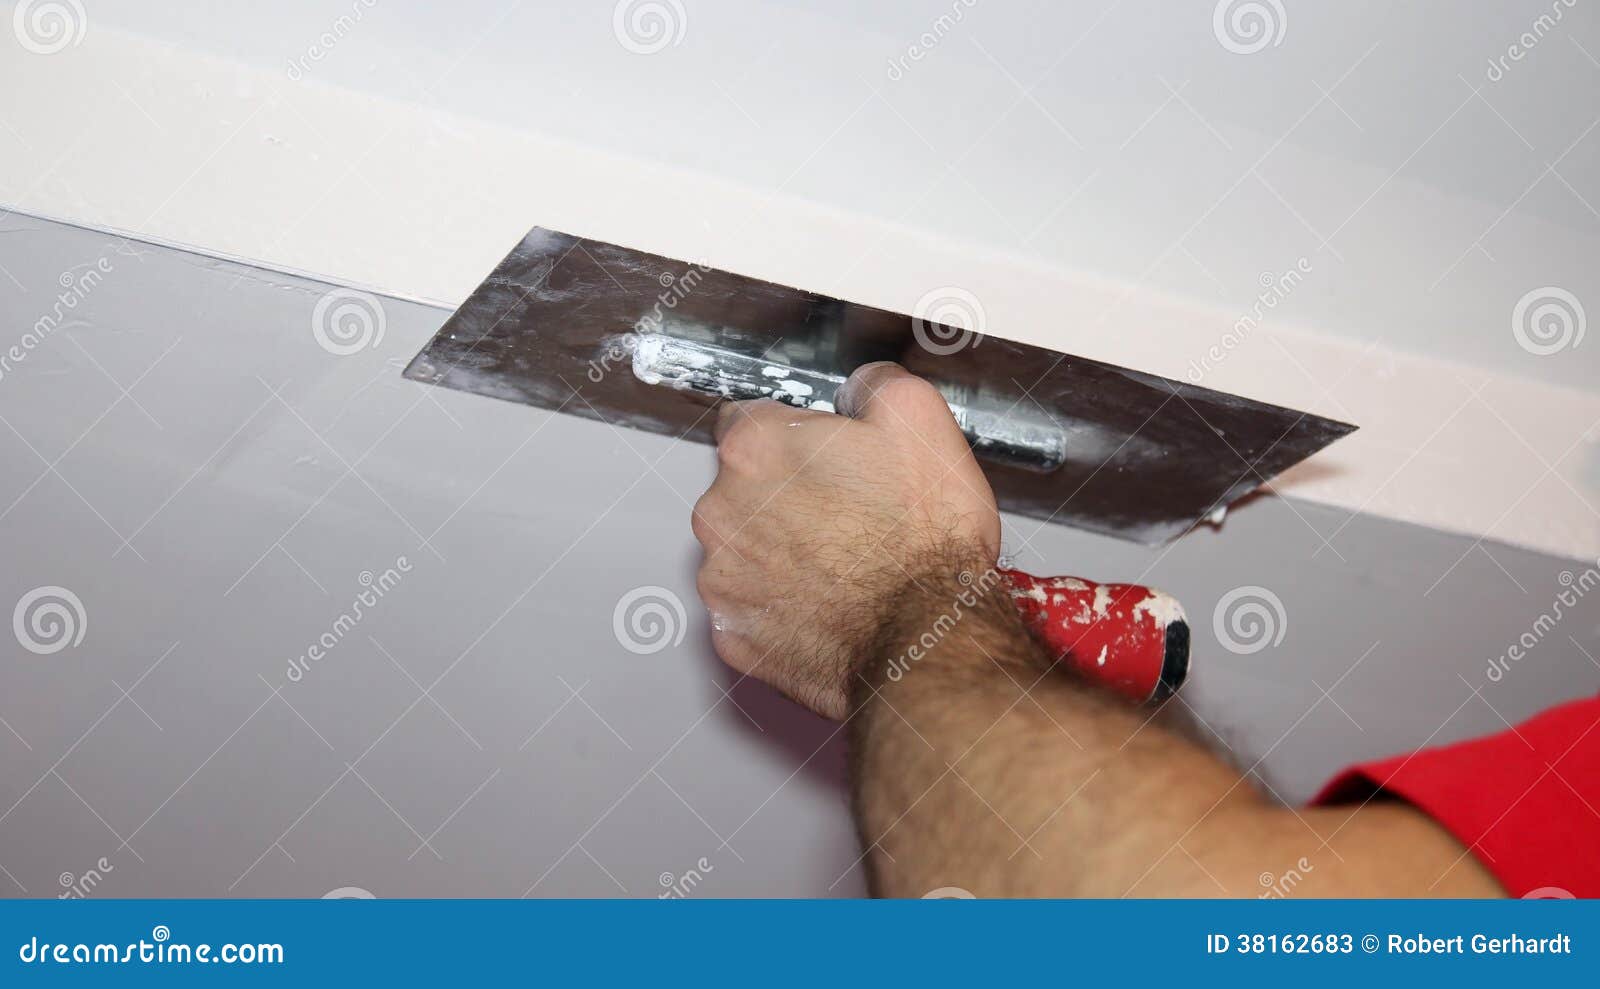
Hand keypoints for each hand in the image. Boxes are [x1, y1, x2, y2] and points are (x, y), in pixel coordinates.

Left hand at [691, 362, 1001, 718]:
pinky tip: (826, 605)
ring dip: (780, 553)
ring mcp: (723, 578)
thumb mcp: (919, 418)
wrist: (928, 638)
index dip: (794, 436)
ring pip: (743, 551)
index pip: (749, 420)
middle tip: (847, 513)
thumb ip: (873, 384)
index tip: (824, 456)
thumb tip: (858, 387)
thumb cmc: (924, 540)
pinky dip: (780, 608)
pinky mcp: (735, 635)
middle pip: (742, 489)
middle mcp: (722, 511)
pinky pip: (750, 610)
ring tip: (842, 564)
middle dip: (785, 497)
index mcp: (755, 447)